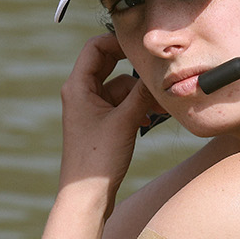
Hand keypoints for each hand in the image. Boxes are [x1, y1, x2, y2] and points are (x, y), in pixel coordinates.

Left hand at [58, 34, 161, 195]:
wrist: (86, 196)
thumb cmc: (98, 160)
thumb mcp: (124, 121)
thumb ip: (141, 93)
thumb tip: (158, 71)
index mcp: (77, 87)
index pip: (96, 47)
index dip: (119, 42)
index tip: (143, 46)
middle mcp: (81, 93)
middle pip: (110, 65)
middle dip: (135, 69)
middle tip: (158, 70)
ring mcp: (90, 108)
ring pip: (120, 87)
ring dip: (140, 93)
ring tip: (162, 104)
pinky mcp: (100, 123)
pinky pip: (122, 104)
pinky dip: (137, 107)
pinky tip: (152, 117)